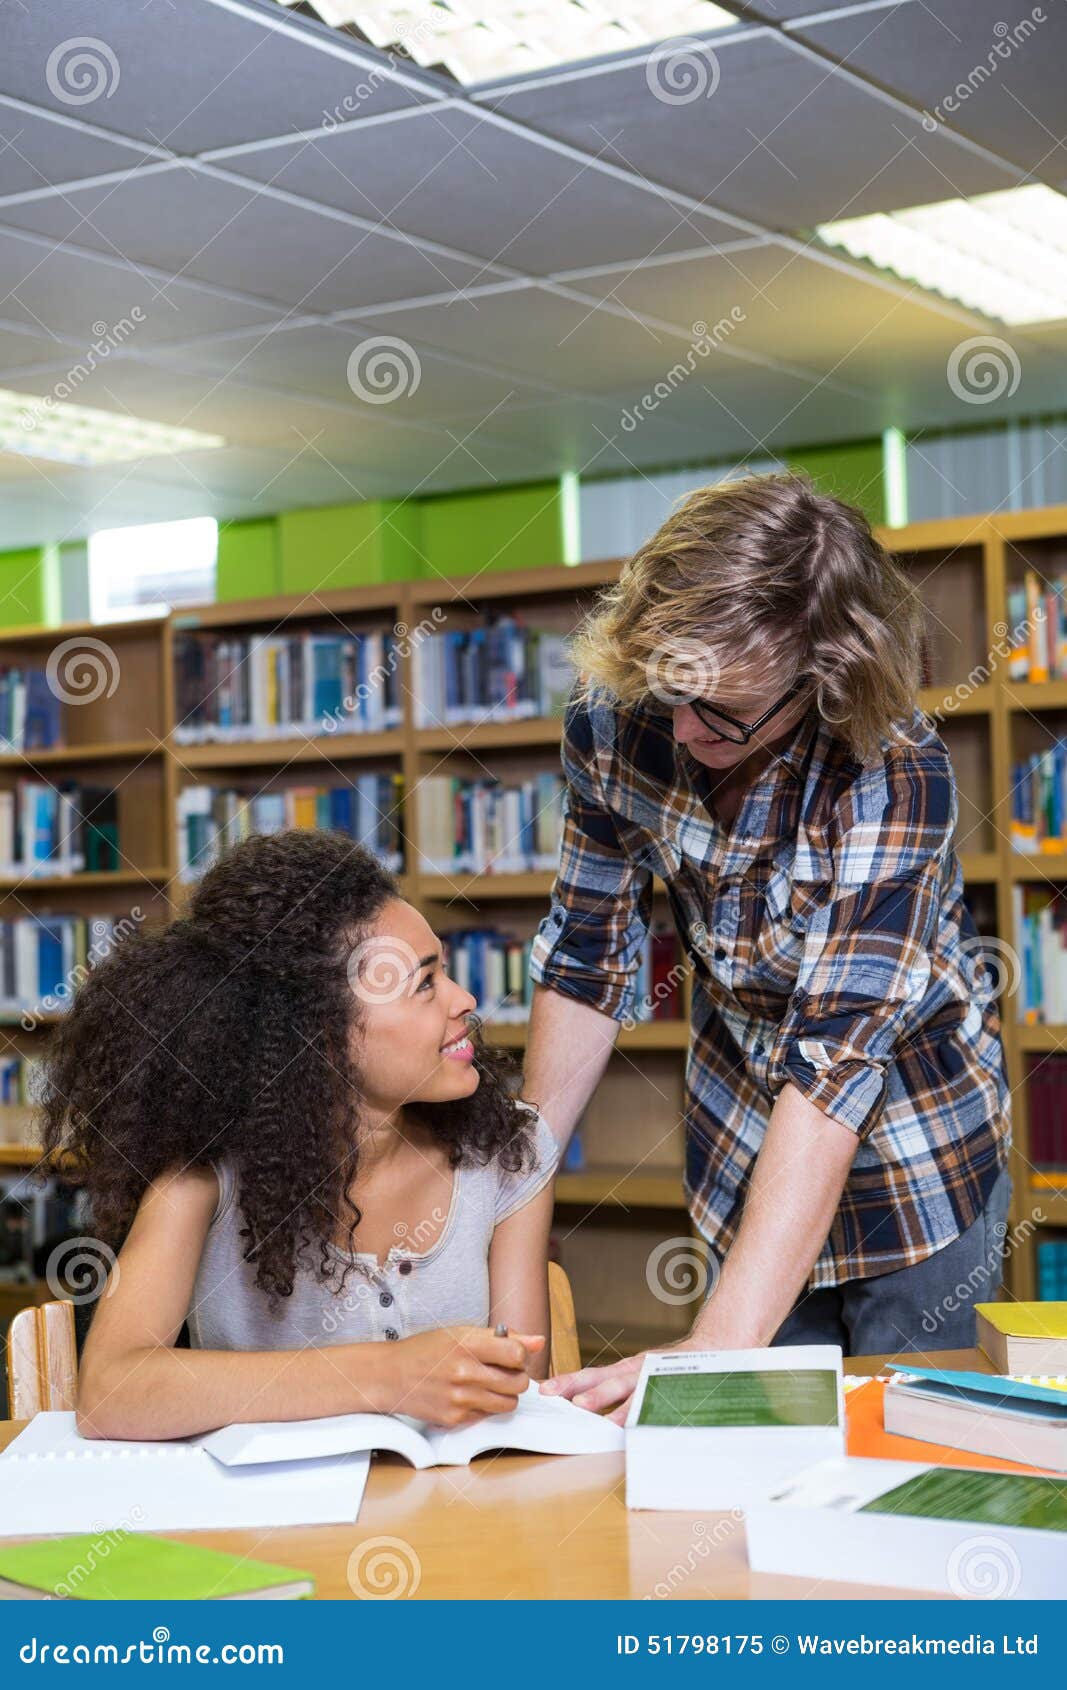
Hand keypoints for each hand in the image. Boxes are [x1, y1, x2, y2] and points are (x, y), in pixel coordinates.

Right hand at [379, 1326, 544, 1427]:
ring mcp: (460, 1398)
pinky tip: (471, 1395)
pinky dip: (486, 1406)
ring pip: (508, 1403)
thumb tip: (539, 1341)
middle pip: (518, 1383)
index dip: (520, 1355)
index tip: (512, 1354)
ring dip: (505, 1394)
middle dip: (516, 1377)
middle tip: (503, 1371)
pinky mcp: (455, 1419)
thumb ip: (503, 1338)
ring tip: (489, 1383)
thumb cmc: (427, 1350)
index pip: (516, 1354)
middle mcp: (464, 1372)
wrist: (391, 1376)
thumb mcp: (461, 1332)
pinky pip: (488, 1416)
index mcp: (467, 1344)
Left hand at [541, 1337, 698, 1425]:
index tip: (544, 1389)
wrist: (713, 1348)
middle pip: (606, 1379)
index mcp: (626, 1367)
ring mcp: (658, 1378)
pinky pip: (661, 1404)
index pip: (592, 1374)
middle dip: (580, 1389)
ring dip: (615, 1405)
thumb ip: (616, 1388)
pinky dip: (651, 1415)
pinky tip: (643, 1427)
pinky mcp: (677, 1388)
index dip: (568, 1380)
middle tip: (557, 1397)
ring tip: (598, 1417)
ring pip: (634, 1392)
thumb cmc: (670, 1367)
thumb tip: (583, 1405)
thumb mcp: (639, 1372)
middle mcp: (639, 1369)